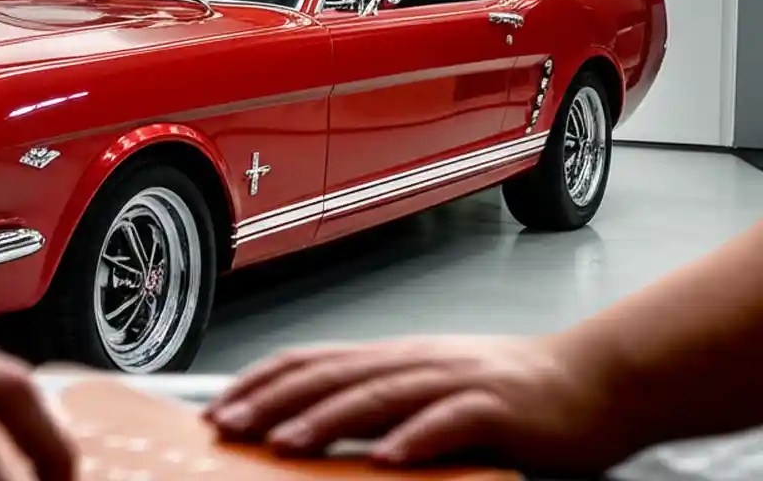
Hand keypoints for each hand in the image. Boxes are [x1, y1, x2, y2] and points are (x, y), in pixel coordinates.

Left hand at [203, 335, 628, 474]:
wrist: (595, 380)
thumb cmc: (510, 392)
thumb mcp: (430, 387)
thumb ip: (378, 400)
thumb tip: (315, 422)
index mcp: (395, 358)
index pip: (313, 360)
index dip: (262, 380)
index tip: (219, 405)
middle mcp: (416, 362)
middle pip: (332, 375)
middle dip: (274, 401)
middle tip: (229, 426)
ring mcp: (456, 382)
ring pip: (380, 395)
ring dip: (327, 419)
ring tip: (285, 442)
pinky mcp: (498, 408)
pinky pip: (452, 422)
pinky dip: (416, 438)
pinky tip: (387, 457)